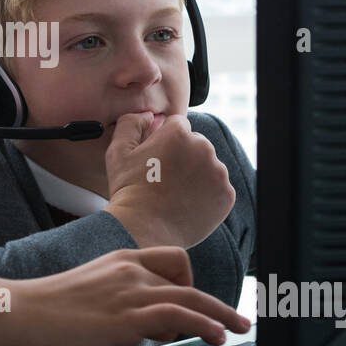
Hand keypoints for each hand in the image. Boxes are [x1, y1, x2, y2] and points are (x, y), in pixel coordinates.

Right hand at [9, 247, 249, 345]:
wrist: (23, 309)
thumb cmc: (48, 307)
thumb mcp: (91, 294)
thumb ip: (119, 304)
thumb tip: (142, 331)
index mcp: (121, 259)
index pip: (172, 259)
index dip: (189, 280)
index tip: (196, 302)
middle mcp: (131, 269)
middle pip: (187, 279)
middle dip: (217, 303)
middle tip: (237, 319)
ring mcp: (130, 290)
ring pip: (190, 297)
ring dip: (219, 316)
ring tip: (236, 331)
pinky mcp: (127, 315)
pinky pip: (177, 314)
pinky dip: (203, 324)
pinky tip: (214, 336)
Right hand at [103, 112, 234, 248]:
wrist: (144, 229)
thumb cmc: (129, 190)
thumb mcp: (118, 151)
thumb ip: (131, 123)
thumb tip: (149, 115)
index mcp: (179, 133)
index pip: (178, 126)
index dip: (165, 142)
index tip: (156, 161)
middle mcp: (203, 148)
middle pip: (196, 144)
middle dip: (184, 157)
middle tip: (164, 179)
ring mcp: (218, 172)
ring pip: (208, 166)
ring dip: (196, 175)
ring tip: (175, 194)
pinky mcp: (227, 195)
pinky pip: (218, 188)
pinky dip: (206, 195)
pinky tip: (187, 204)